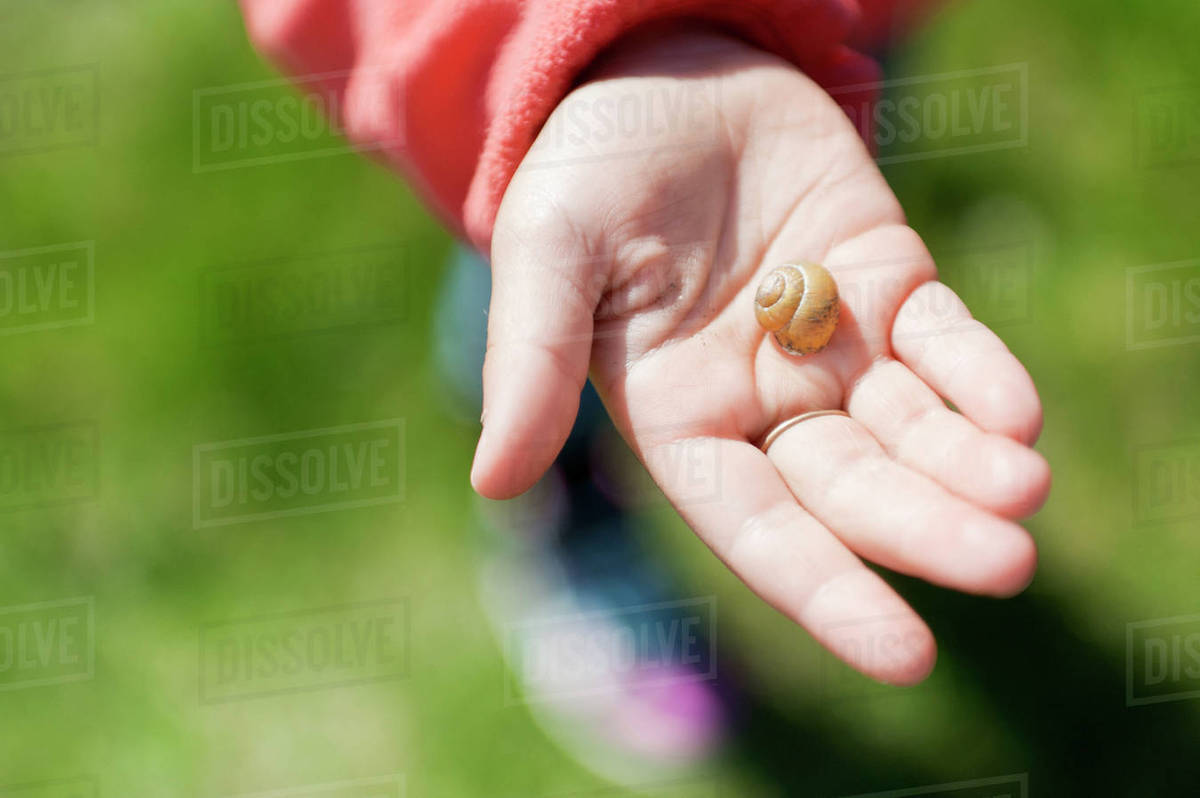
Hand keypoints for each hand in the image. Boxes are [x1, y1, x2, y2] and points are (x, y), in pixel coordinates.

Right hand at [471, 30, 1049, 683]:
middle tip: (1010, 564)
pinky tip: (1019, 413)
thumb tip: (493, 481)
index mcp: (680, 420)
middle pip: (852, 487)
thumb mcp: (549, 249)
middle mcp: (762, 402)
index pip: (756, 525)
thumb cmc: (589, 165)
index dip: (825, 590)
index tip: (905, 655)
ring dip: (971, 463)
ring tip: (1024, 489)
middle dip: (927, 529)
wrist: (663, 68)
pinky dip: (982, 375)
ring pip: (913, 427)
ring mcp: (833, 345)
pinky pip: (947, 340)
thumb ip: (532, 360)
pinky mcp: (890, 282)